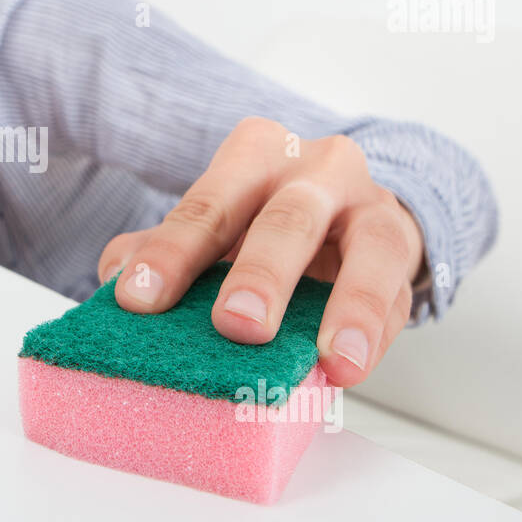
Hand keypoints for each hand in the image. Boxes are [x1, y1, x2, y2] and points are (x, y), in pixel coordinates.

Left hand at [97, 116, 425, 386]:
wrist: (345, 209)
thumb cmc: (262, 220)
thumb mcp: (213, 222)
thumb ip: (162, 245)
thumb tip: (116, 278)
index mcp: (254, 153)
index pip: (207, 204)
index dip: (171, 254)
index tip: (137, 299)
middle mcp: (317, 168)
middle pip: (287, 219)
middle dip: (261, 275)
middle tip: (235, 325)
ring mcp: (370, 205)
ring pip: (369, 248)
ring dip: (349, 306)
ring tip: (329, 358)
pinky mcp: (405, 251)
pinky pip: (399, 293)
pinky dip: (377, 333)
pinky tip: (353, 367)